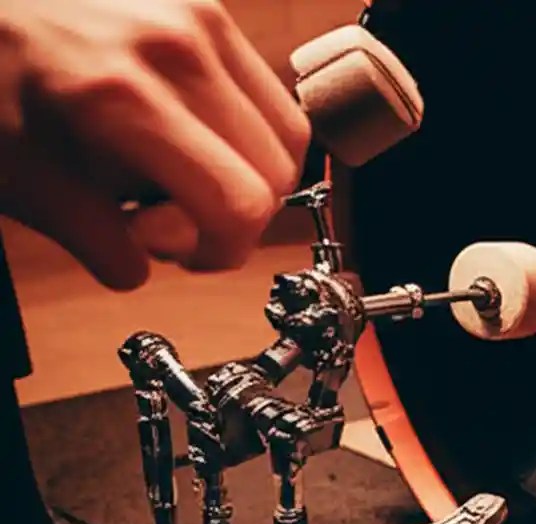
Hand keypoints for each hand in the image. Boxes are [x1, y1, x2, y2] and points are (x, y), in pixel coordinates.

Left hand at [0, 0, 310, 289]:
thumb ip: (100, 243)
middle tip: (173, 215)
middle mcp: (179, 50)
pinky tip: (187, 131)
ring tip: (184, 171)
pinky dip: (242, 129)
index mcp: (125, 100)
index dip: (224, 250)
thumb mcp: (26, 183)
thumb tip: (147, 265)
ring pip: (287, 134)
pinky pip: (265, 92)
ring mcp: (201, 19)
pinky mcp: (209, 8)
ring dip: (250, 172)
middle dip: (237, 215)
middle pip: (278, 173)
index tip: (187, 255)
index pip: (241, 205)